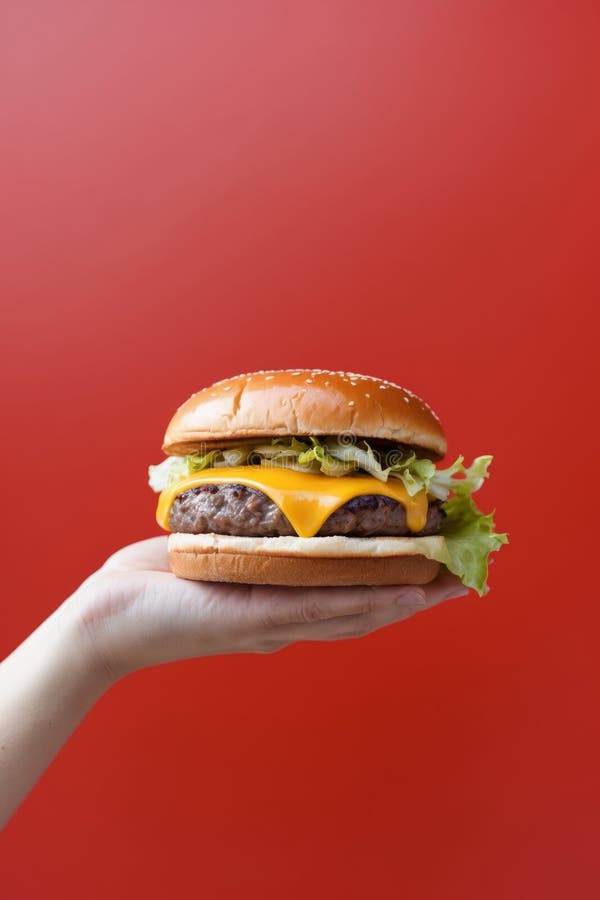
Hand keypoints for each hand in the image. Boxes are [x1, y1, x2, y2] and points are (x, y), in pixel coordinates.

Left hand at [75, 537, 468, 683]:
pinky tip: (397, 593)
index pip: (352, 595)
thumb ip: (254, 537)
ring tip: (451, 585)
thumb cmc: (160, 582)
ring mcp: (271, 623)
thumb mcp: (217, 549)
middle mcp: (286, 620)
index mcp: (282, 605)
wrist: (107, 619)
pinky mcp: (250, 618)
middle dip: (420, 592)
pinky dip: (360, 601)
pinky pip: (315, 608)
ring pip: (352, 611)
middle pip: (366, 607)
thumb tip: (279, 503)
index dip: (400, 581)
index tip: (438, 561)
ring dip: (406, 599)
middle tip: (467, 575)